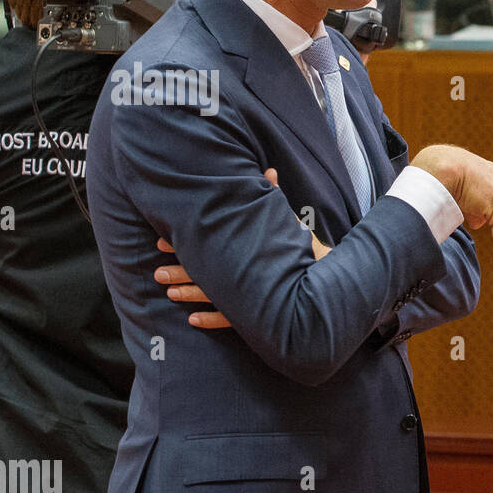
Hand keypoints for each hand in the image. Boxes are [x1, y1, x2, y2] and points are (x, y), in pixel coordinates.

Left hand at [156, 167, 329, 329]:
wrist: (335, 288)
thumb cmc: (311, 253)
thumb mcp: (292, 225)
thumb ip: (275, 199)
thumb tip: (270, 171)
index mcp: (252, 251)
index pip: (212, 244)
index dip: (187, 244)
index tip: (164, 241)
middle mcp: (250, 274)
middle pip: (208, 272)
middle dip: (181, 271)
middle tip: (157, 271)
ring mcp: (254, 299)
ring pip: (215, 297)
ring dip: (189, 294)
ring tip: (168, 292)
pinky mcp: (261, 318)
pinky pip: (232, 321)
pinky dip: (211, 319)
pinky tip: (193, 320)